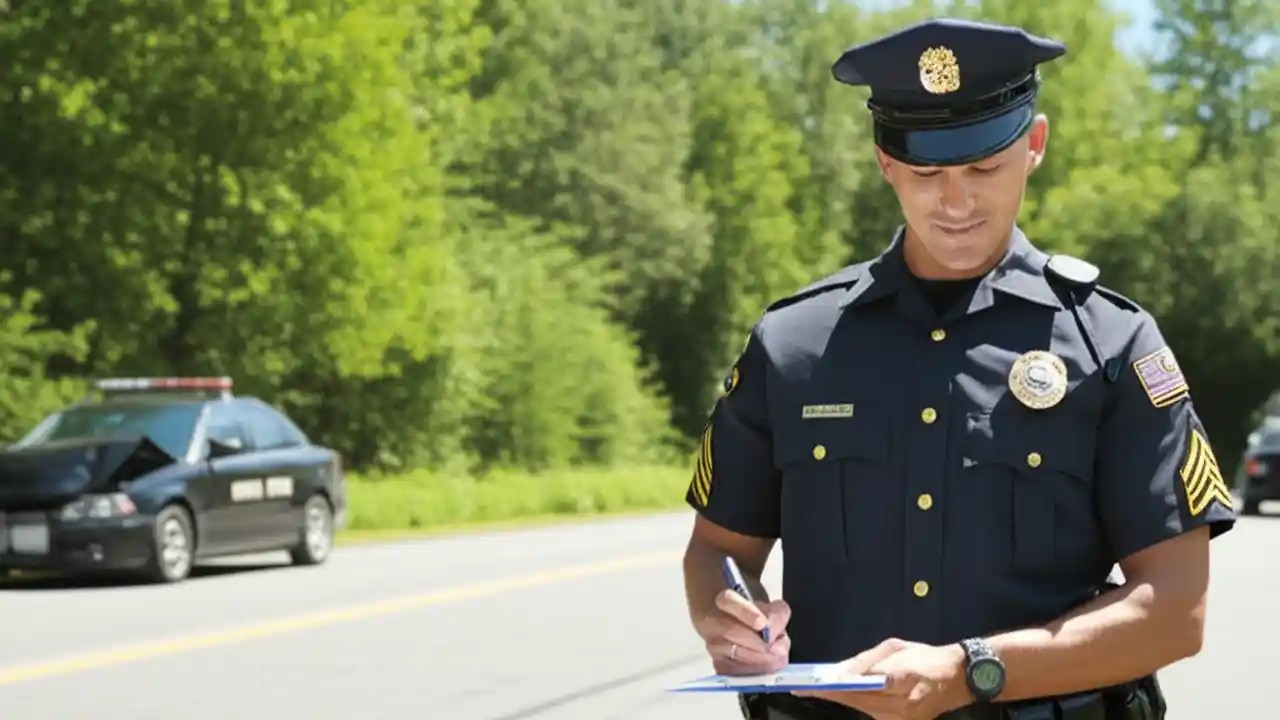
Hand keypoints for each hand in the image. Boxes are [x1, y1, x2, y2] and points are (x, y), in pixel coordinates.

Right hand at [696, 590, 790, 674]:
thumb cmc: (756, 618)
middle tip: (777, 649)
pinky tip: (765, 669)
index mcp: (724, 601)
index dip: (745, 612)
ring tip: (776, 659)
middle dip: (757, 642)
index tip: (762, 624)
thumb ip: (778, 617)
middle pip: (730, 630)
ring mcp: (713, 645)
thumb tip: (778, 642)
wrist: (740, 630)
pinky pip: (734, 670)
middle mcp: (713, 622)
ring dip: (758, 658)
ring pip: (733, 652)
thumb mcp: (771, 609)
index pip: (728, 601)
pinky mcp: (718, 664)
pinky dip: (752, 671)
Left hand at [795, 638, 969, 719]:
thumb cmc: (925, 657)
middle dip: (830, 693)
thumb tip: (841, 671)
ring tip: (817, 688)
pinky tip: (843, 694)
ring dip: (841, 698)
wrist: (958, 678)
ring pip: (861, 709)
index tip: (807, 685)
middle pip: (856, 701)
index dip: (831, 687)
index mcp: (900, 682)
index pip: (857, 686)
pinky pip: (872, 713)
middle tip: (802, 687)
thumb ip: (866, 660)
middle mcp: (899, 707)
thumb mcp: (895, 648)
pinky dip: (857, 703)